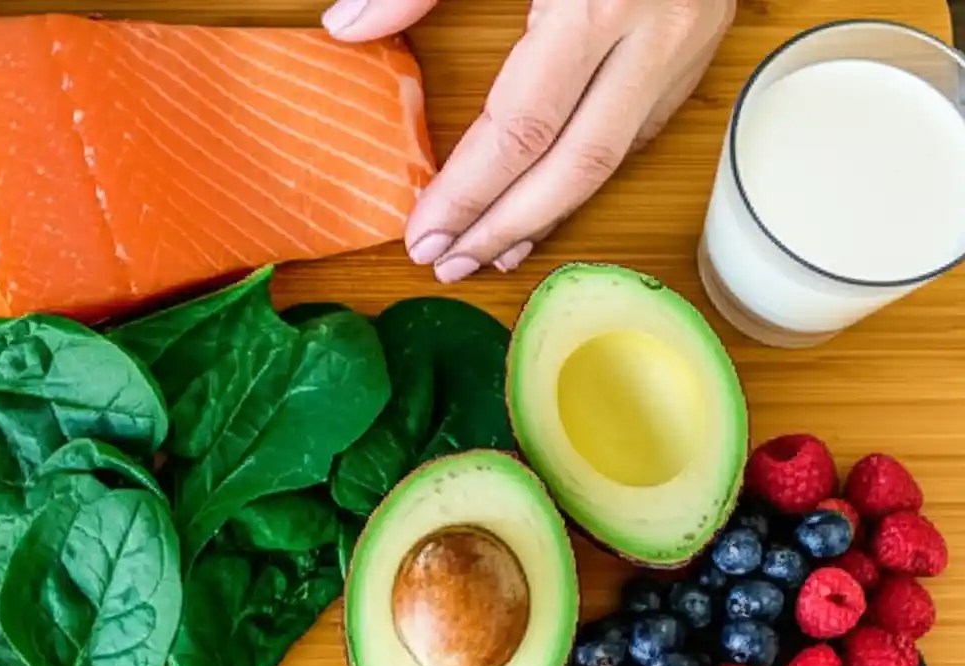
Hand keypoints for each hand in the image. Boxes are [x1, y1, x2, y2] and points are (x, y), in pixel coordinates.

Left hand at [322, 0, 734, 281]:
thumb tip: (346, 28)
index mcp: (591, 5)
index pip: (521, 128)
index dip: (469, 190)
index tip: (422, 230)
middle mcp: (647, 38)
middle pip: (572, 166)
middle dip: (503, 225)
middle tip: (446, 263)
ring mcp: (682, 49)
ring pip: (612, 161)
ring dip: (546, 216)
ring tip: (489, 255)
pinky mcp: (695, 51)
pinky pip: (637, 135)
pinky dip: (586, 178)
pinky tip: (546, 204)